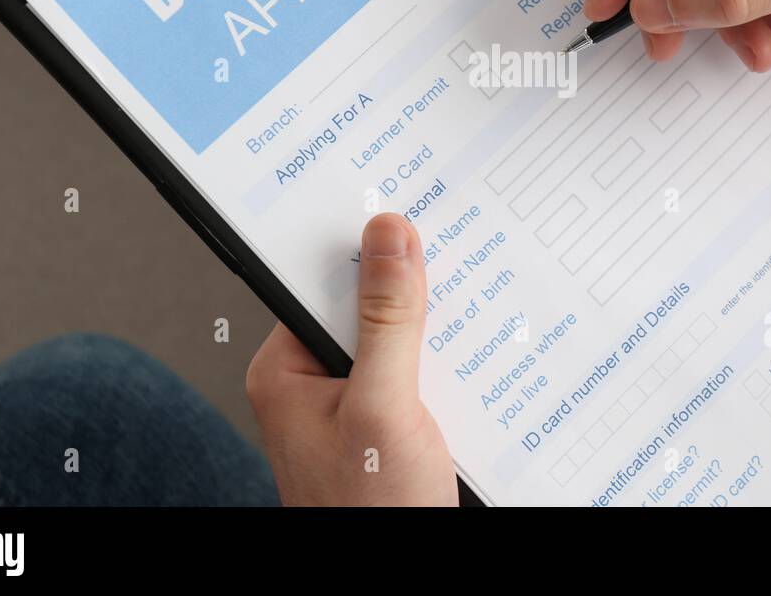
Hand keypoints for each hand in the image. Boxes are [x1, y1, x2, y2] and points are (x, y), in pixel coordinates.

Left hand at [246, 213, 456, 505]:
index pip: (323, 282)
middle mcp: (315, 383)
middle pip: (366, 306)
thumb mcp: (384, 403)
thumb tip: (388, 234)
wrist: (399, 582)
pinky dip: (450, 363)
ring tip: (478, 305)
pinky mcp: (389, 425)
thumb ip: (387, 319)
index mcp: (288, 370)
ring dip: (439, 329)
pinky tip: (481, 355)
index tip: (410, 211)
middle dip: (413, 288)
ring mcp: (354, 405)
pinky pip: (419, 373)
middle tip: (459, 252)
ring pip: (399, 340)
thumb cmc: (371, 510)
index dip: (368, 248)